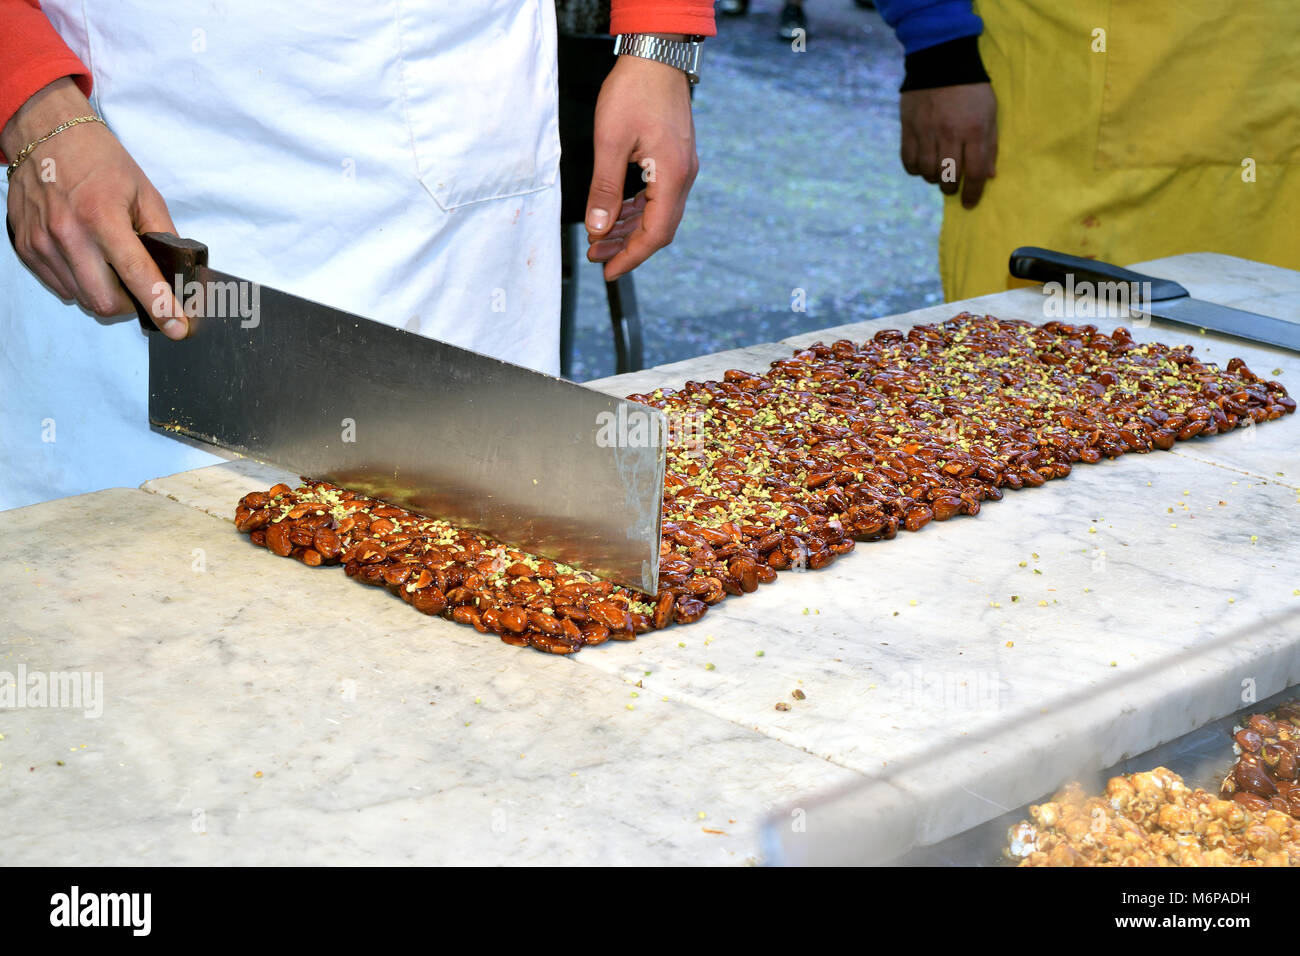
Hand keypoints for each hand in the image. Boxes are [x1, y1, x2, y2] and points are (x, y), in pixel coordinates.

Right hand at [2, 77, 185, 335]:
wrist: (44, 134)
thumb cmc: (100, 160)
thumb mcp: (144, 192)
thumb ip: (162, 235)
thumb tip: (177, 275)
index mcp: (103, 217)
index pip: (137, 275)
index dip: (161, 307)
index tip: (178, 328)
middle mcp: (67, 234)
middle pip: (104, 301)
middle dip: (130, 306)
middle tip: (139, 290)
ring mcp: (42, 242)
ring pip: (81, 298)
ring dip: (104, 295)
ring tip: (112, 267)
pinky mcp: (25, 246)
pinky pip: (60, 287)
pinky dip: (80, 284)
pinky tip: (88, 260)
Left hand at [585, 48, 698, 280]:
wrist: (657, 54)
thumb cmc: (634, 90)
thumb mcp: (610, 141)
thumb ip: (605, 188)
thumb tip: (598, 227)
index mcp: (672, 176)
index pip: (655, 234)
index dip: (631, 257)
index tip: (608, 271)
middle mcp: (683, 176)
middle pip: (658, 229)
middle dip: (626, 247)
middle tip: (596, 256)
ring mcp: (681, 167)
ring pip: (657, 213)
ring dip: (629, 229)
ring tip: (599, 238)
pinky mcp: (674, 158)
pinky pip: (657, 196)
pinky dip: (636, 210)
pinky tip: (616, 214)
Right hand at [899, 82, 996, 208]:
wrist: (941, 60)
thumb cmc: (972, 89)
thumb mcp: (990, 114)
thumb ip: (990, 146)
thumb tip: (989, 176)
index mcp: (974, 130)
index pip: (975, 172)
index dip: (973, 193)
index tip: (969, 203)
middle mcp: (950, 134)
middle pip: (948, 177)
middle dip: (951, 187)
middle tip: (952, 184)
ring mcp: (927, 132)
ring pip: (928, 172)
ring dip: (933, 179)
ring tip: (937, 173)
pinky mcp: (908, 128)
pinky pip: (909, 161)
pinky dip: (915, 169)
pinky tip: (921, 165)